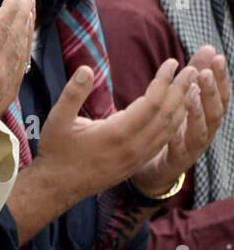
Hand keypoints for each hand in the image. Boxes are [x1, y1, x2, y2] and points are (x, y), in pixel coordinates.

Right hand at [0, 0, 35, 142]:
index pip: (2, 26)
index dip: (10, 8)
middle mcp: (2, 70)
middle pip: (17, 36)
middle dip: (23, 15)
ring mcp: (8, 83)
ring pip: (22, 52)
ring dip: (27, 31)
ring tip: (29, 16)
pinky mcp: (8, 94)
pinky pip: (21, 67)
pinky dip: (24, 50)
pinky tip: (24, 44)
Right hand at [37, 58, 193, 201]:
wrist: (58, 186)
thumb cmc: (56, 150)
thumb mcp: (57, 119)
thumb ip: (73, 93)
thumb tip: (86, 68)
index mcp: (117, 133)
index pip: (152, 102)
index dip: (164, 81)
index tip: (172, 63)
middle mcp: (134, 146)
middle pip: (168, 114)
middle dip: (181, 90)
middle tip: (192, 69)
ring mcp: (139, 156)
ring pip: (170, 129)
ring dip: (183, 106)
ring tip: (191, 87)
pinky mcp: (138, 163)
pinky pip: (165, 140)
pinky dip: (176, 123)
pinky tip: (179, 113)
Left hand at [130, 47, 227, 197]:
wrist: (155, 168)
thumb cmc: (173, 128)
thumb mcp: (185, 100)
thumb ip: (196, 77)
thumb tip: (210, 48)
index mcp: (207, 117)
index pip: (220, 95)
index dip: (221, 77)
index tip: (216, 57)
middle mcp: (205, 132)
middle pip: (215, 112)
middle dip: (211, 92)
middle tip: (204, 72)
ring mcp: (192, 149)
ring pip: (201, 132)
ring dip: (197, 113)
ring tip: (191, 96)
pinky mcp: (176, 163)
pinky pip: (178, 153)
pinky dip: (176, 141)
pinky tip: (171, 130)